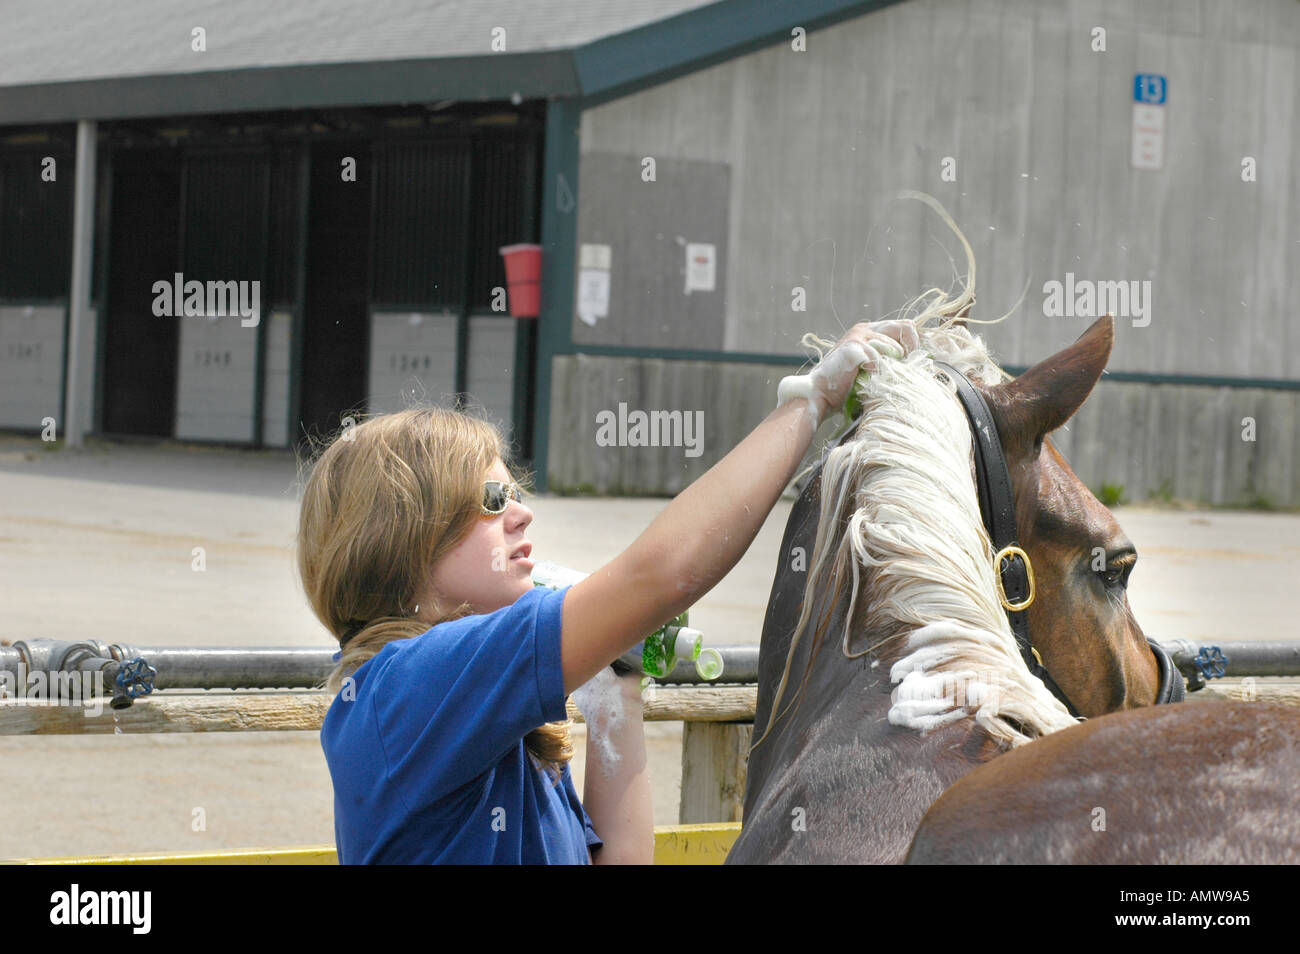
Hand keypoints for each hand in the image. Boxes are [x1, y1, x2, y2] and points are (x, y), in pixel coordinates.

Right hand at [778, 320, 920, 424]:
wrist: (819, 394)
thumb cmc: (847, 386)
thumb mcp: (873, 367)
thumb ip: (890, 359)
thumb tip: (919, 360)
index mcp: (869, 331)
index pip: (905, 326)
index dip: (914, 343)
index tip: (915, 361)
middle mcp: (864, 329)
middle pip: (905, 328)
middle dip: (911, 349)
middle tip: (908, 368)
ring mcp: (858, 336)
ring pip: (893, 348)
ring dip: (890, 367)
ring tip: (877, 380)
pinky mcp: (853, 347)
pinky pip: (878, 360)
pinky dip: (875, 374)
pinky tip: (864, 380)